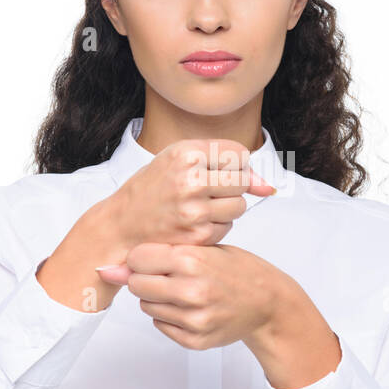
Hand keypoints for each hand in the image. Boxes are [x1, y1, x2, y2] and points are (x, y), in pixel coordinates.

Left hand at [99, 240, 341, 386]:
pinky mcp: (195, 339)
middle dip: (147, 279)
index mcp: (192, 260)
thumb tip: (108, 270)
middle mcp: (192, 290)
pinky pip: (160, 325)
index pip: (137, 259)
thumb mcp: (204, 249)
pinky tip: (191, 307)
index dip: (144, 258)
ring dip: (158, 298)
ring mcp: (194, 318)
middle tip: (169, 276)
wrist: (267, 302)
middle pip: (136, 285)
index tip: (156, 259)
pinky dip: (170, 316)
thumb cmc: (236, 270)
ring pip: (146, 306)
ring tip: (184, 291)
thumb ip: (159, 254)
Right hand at [106, 136, 276, 254]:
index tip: (217, 172)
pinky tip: (194, 223)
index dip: (233, 164)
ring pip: (239, 205)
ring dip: (227, 208)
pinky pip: (228, 227)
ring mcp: (195, 209)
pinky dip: (216, 226)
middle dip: (232, 187)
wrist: (120, 225)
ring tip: (200, 207)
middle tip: (208, 191)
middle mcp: (191, 179)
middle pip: (242, 180)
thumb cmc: (151, 191)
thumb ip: (224, 166)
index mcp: (186, 153)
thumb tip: (268, 187)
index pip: (239, 154)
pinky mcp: (198, 235)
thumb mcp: (179, 164)